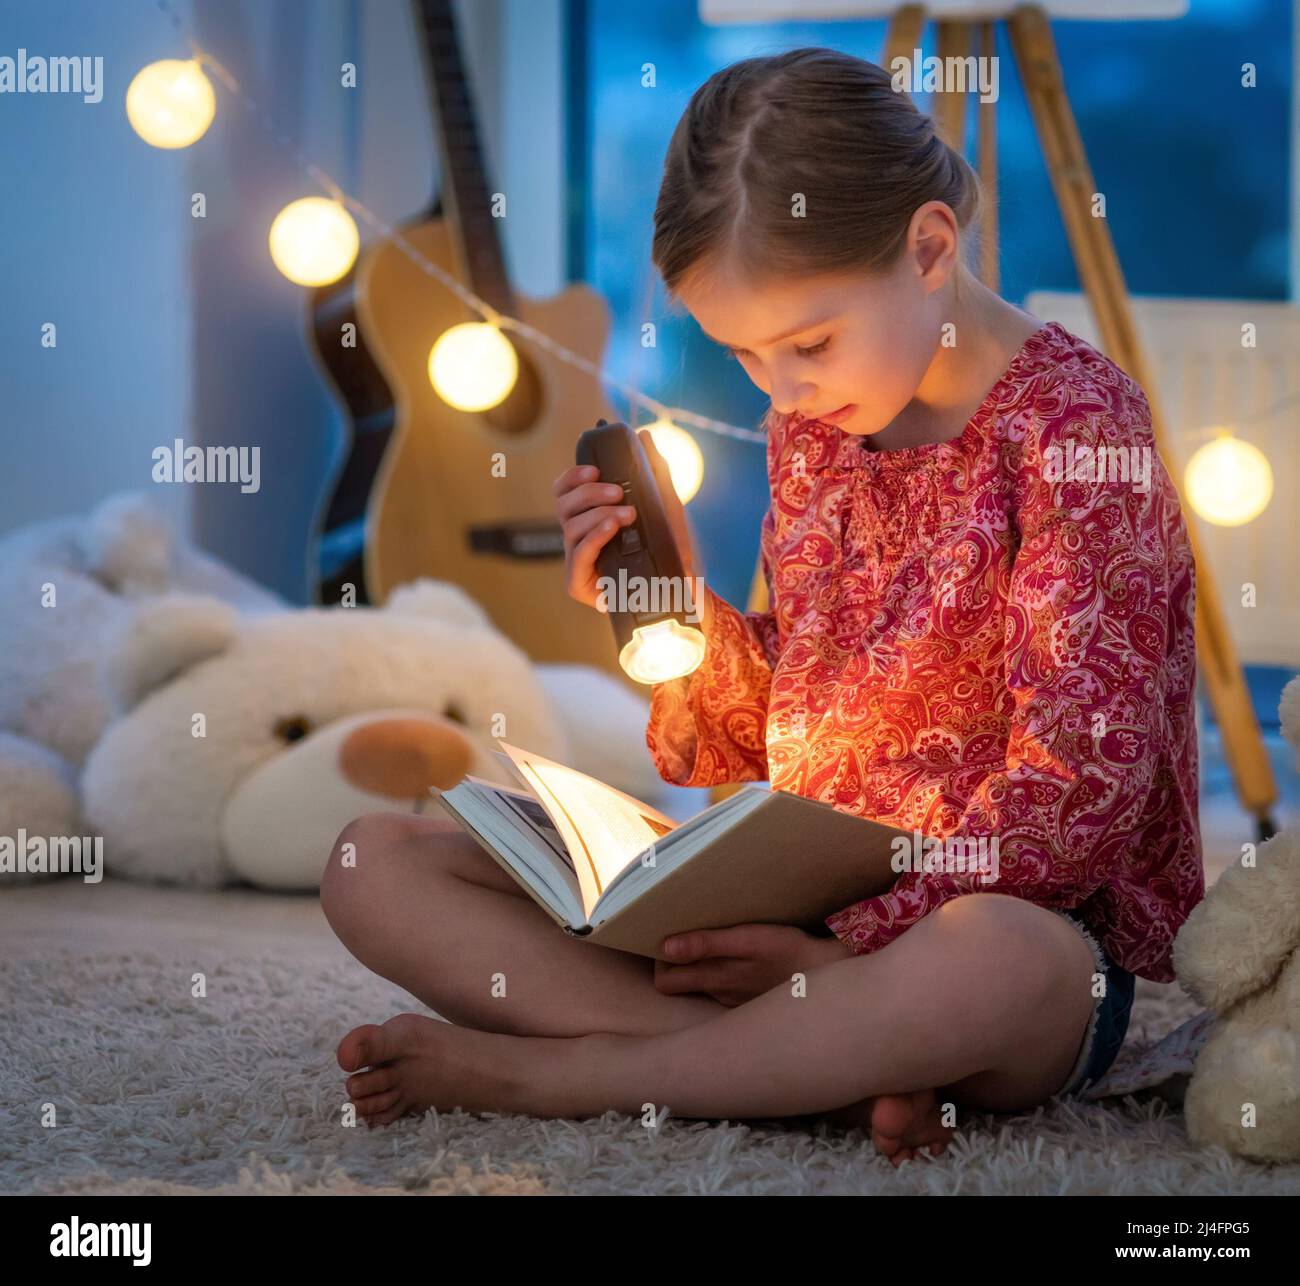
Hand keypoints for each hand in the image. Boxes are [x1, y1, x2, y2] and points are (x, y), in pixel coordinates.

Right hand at [552, 429, 699, 614]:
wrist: (685, 588)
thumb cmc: (672, 549)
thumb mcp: (665, 504)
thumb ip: (654, 470)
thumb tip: (643, 435)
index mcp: (590, 519)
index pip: (565, 492)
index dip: (573, 477)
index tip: (594, 469)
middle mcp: (579, 538)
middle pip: (563, 506)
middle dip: (588, 493)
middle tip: (617, 492)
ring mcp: (578, 562)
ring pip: (570, 527)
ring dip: (598, 514)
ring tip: (627, 514)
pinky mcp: (579, 585)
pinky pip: (578, 555)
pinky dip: (594, 536)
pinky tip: (612, 527)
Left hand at [653, 923, 854, 1007]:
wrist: (828, 973)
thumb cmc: (787, 951)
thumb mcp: (747, 940)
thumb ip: (706, 944)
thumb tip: (666, 947)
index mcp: (714, 979)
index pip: (665, 982)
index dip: (659, 962)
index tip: (665, 938)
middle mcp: (719, 994)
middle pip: (678, 986)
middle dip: (672, 966)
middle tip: (679, 939)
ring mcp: (735, 1000)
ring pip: (701, 987)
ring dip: (697, 969)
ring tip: (706, 945)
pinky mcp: (751, 1000)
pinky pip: (723, 990)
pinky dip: (720, 976)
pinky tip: (733, 961)